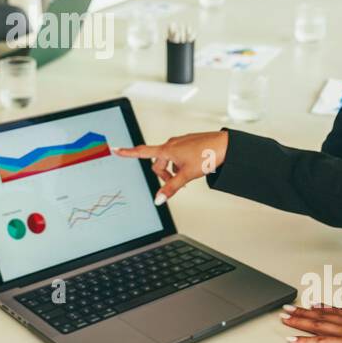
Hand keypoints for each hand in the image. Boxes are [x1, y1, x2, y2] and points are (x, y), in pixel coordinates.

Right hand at [113, 131, 228, 202]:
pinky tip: (191, 169)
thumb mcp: (186, 175)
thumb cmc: (207, 155)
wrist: (224, 145)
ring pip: (168, 160)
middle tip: (176, 183)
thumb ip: (171, 188)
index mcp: (167, 149)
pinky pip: (177, 156)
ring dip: (172, 170)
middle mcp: (171, 143)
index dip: (128, 152)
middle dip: (163, 174)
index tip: (116, 149)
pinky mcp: (187, 143)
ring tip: (186, 177)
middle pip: (157, 162)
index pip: (142, 151)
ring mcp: (179, 143)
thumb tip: (158, 199)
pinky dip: (179, 165)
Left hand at [281, 303, 341, 342]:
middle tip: (288, 308)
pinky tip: (293, 339)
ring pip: (318, 325)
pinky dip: (305, 341)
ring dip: (299, 321)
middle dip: (303, 312)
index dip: (321, 307)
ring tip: (285, 318)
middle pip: (323, 315)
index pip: (337, 311)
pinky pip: (321, 342)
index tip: (311, 304)